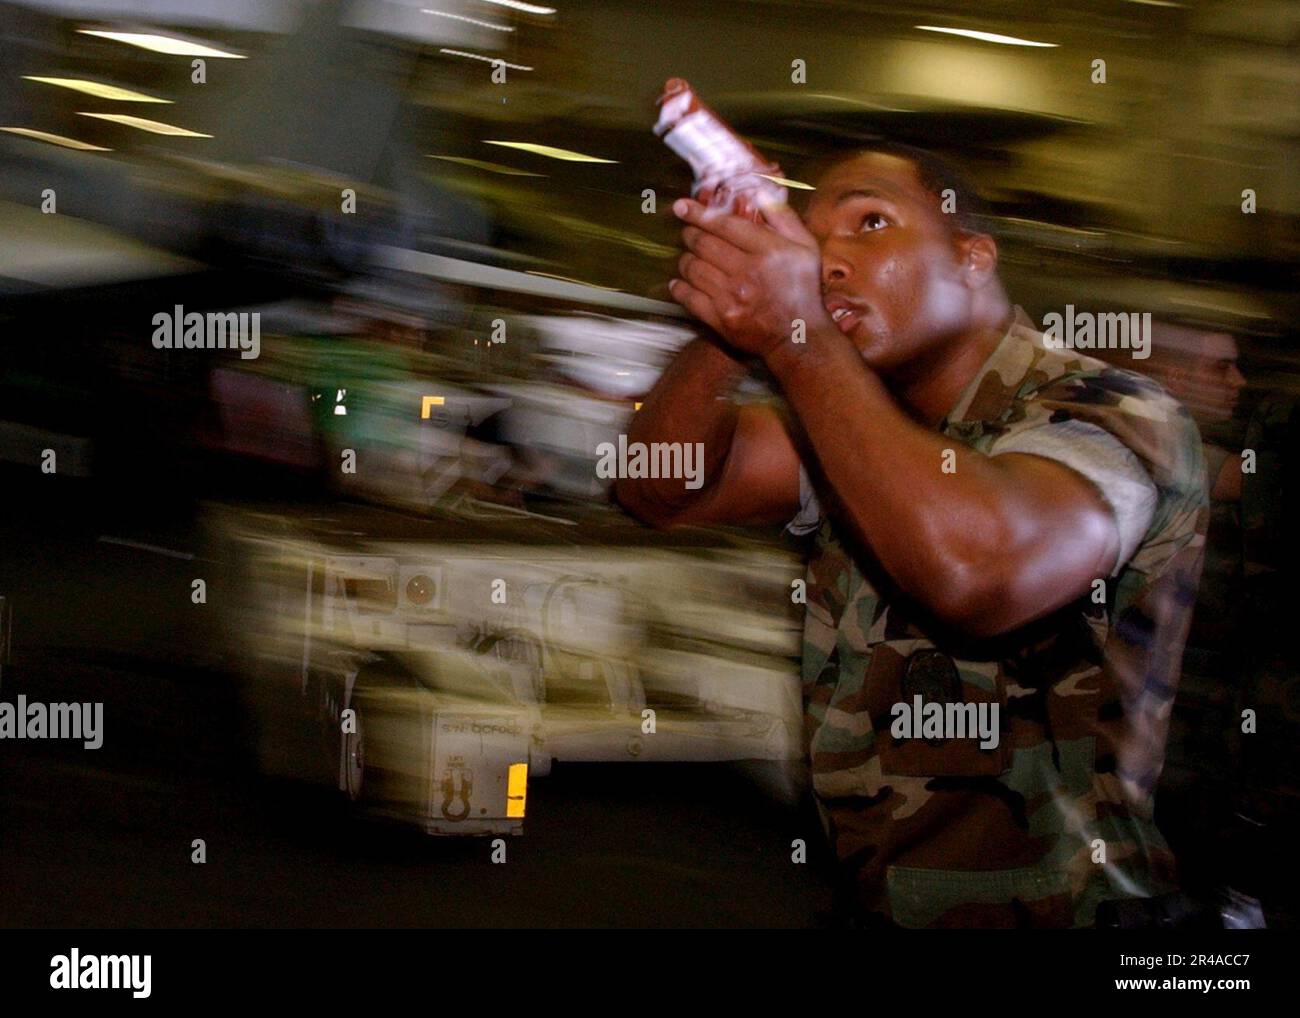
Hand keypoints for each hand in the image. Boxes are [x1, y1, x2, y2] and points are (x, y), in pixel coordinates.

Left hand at [668, 195, 832, 358]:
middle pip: (703, 244)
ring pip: (692, 268)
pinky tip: (679, 283)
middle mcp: (747, 271)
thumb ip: (782, 217)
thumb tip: (758, 192)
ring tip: (689, 257)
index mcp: (768, 250)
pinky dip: (679, 288)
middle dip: (689, 234)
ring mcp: (732, 297)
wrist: (799, 337)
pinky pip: (689, 298)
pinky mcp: (721, 319)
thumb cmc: (803, 289)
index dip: (697, 213)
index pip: (723, 224)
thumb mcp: (806, 247)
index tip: (682, 206)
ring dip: (685, 259)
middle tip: (687, 232)